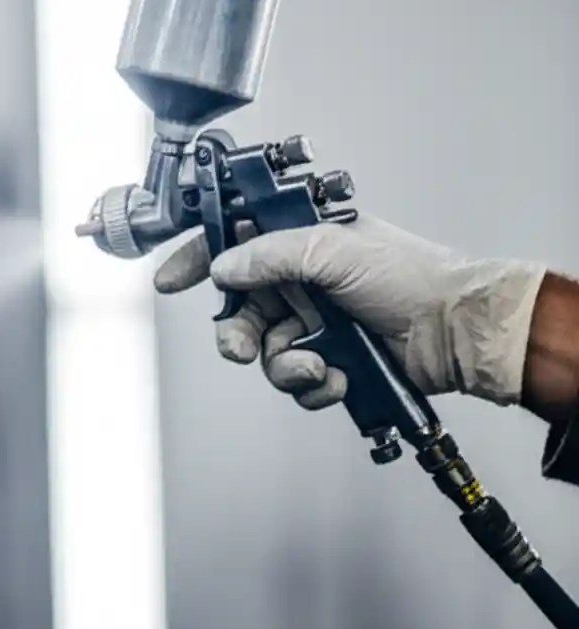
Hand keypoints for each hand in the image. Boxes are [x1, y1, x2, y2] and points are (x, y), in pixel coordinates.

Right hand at [153, 214, 546, 408]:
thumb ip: (269, 255)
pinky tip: (337, 376)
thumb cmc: (412, 277)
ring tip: (313, 366)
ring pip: (266, 353)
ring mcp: (317, 323)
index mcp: (302, 243)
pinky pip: (295, 381)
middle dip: (238, 336)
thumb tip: (225, 267)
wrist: (457, 331)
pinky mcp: (332, 360)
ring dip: (284, 366)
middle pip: (241, 311)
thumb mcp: (332, 249)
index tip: (171, 280)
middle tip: (241, 349)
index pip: (236, 244)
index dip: (199, 260)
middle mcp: (305, 283)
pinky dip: (312, 384)